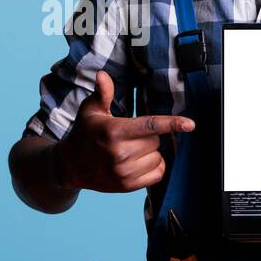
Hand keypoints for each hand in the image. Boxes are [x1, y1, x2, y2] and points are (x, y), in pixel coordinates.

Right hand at [52, 70, 194, 193]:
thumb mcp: (91, 110)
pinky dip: (154, 167)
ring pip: (158, 157)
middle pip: (156, 141)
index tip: (190, 124)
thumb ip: (102, 93)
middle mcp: (120, 153)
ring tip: (132, 149)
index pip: (149, 126)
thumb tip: (103, 75)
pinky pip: (157, 174)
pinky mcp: (127, 186)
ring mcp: (123, 172)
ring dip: (151, 152)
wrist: (70, 166)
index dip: (172, 124)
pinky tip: (139, 162)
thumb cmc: (84, 133)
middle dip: (150, 136)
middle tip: (131, 135)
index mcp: (114, 131)